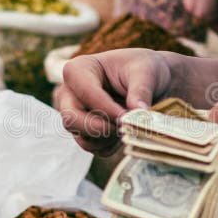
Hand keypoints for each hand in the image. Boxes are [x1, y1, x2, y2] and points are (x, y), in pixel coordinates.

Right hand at [56, 49, 171, 155]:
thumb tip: (139, 113)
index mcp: (78, 70)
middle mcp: (68, 94)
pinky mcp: (83, 132)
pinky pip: (93, 148)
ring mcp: (74, 115)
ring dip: (109, 139)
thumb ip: (141, 91)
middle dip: (101, 128)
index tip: (128, 116)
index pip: (86, 94)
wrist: (149, 80)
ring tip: (129, 125)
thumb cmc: (142, 69)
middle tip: (125, 126)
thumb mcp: (146, 72)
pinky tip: (125, 131)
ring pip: (83, 139)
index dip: (108, 110)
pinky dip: (111, 145)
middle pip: (71, 120)